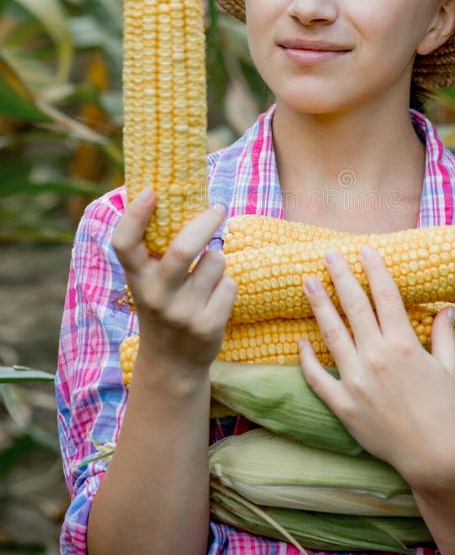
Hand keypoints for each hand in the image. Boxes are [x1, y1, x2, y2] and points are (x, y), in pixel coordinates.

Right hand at [112, 189, 236, 374]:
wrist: (171, 364)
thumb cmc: (163, 306)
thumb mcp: (149, 282)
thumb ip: (156, 250)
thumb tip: (172, 197)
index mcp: (137, 279)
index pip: (125, 244)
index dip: (134, 216)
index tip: (151, 191)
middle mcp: (155, 296)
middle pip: (183, 249)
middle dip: (206, 222)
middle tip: (218, 207)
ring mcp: (181, 313)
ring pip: (216, 262)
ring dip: (218, 260)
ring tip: (207, 276)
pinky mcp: (207, 326)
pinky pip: (229, 285)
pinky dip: (227, 284)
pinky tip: (214, 299)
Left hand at [299, 245, 454, 491]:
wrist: (434, 457)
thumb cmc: (446, 412)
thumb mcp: (451, 369)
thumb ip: (445, 336)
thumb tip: (448, 308)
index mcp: (404, 344)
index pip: (385, 296)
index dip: (374, 270)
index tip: (364, 250)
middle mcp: (377, 356)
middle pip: (355, 306)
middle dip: (340, 276)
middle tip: (328, 254)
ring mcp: (356, 380)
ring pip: (331, 333)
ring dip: (319, 304)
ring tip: (306, 282)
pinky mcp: (343, 404)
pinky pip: (317, 377)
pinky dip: (307, 359)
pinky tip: (300, 341)